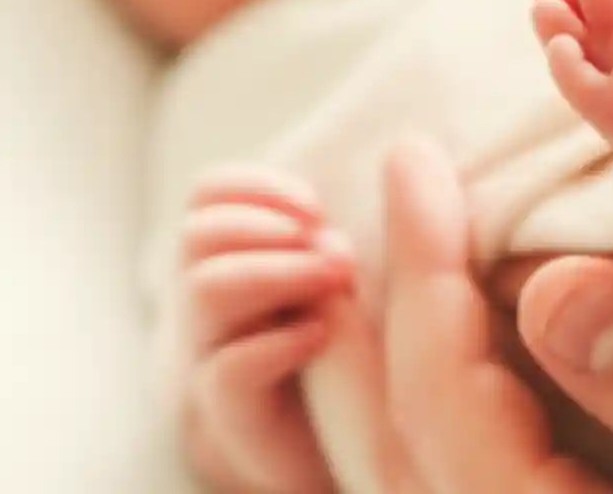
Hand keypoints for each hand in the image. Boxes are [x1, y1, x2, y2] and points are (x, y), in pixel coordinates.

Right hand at [179, 166, 350, 493]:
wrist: (350, 452)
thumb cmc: (359, 350)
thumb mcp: (353, 274)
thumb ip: (355, 226)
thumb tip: (413, 160)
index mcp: (235, 255)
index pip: (210, 194)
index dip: (256, 186)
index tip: (315, 205)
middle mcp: (210, 303)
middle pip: (199, 233)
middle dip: (268, 225)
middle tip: (332, 243)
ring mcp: (211, 360)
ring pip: (206, 292)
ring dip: (276, 271)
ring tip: (337, 274)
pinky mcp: (228, 421)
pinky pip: (227, 373)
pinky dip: (276, 344)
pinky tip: (320, 334)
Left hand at [364, 139, 612, 492]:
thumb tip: (555, 289)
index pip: (449, 406)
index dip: (424, 274)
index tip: (418, 161)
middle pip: (426, 430)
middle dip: (408, 297)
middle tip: (408, 177)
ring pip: (457, 449)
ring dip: (433, 338)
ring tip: (435, 229)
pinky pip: (513, 456)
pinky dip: (490, 375)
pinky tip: (512, 308)